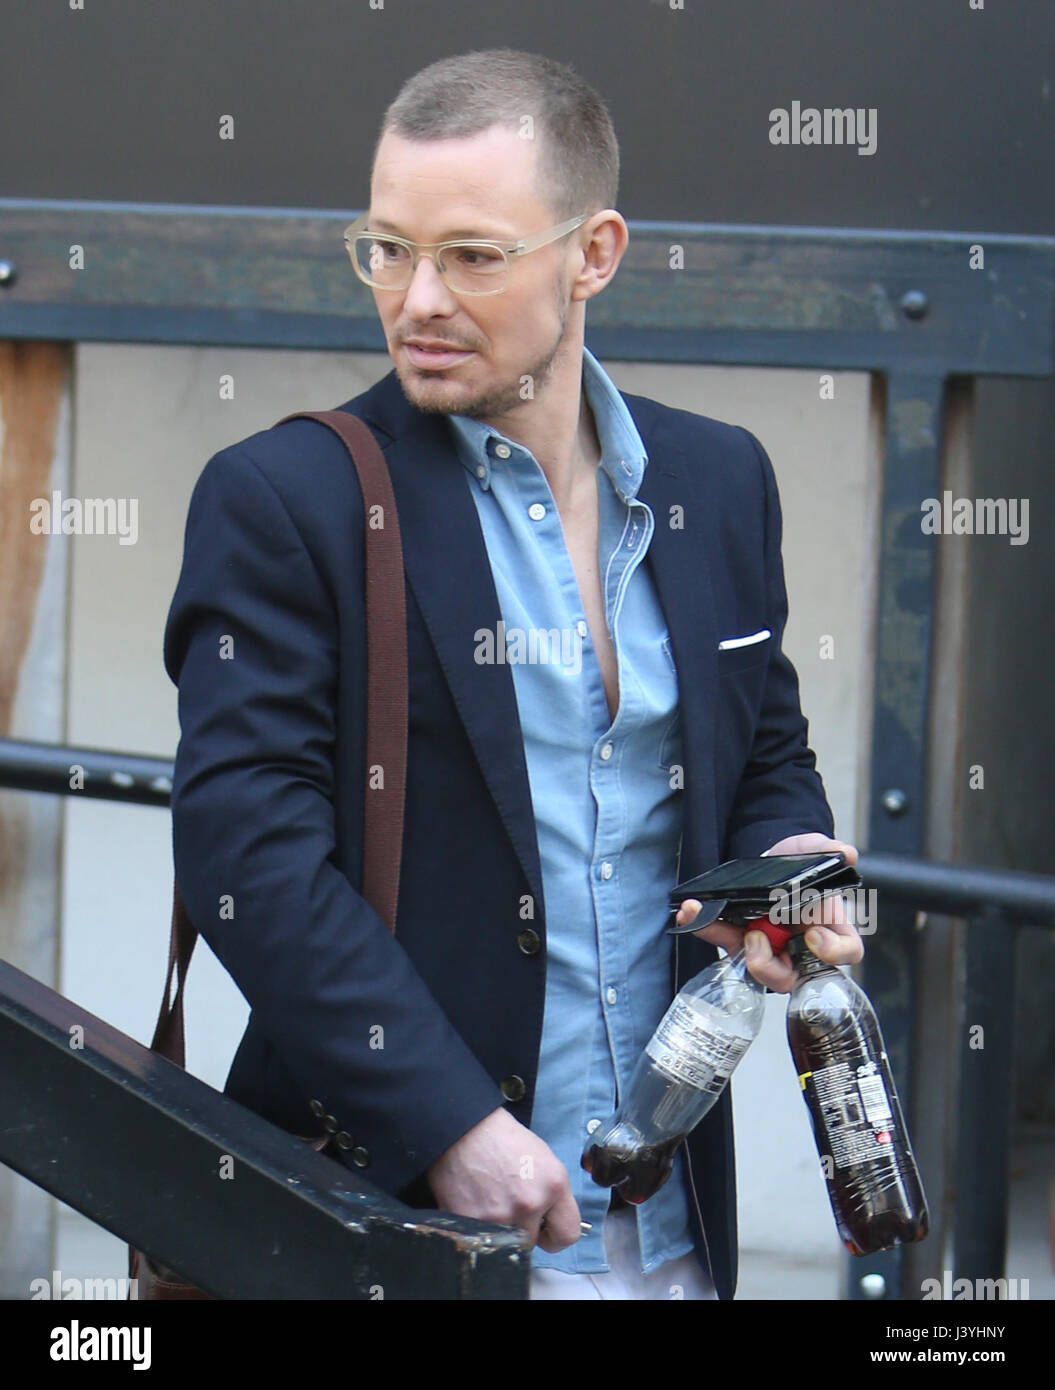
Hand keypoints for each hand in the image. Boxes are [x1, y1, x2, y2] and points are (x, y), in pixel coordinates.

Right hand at [425, 1106, 581, 1252]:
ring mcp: (502, 1215)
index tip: (544, 1230)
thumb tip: (552, 1221)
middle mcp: (531, 1203)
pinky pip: (482, 1237)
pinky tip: (475, 1201)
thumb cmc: (502, 1139)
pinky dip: (478, 1225)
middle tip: (508, 1206)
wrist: (463, 1128)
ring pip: (507, 1243)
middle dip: (521, 1229)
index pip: (568, 1234)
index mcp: (554, 1185)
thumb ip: (551, 1194)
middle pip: (532, 1241)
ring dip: (500, 1229)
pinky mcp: (474, 1222)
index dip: (555, 1235)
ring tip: (490, 1200)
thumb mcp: (542, 1159)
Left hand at [673, 834, 863, 993]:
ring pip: (752, 967)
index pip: (846, 953)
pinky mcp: (739, 938)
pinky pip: (722, 939)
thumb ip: (828, 851)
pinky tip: (690, 911)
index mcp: (830, 928)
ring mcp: (768, 947)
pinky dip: (704, 925)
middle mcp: (799, 946)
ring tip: (710, 917)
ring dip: (728, 943)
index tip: (813, 935)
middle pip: (789, 977)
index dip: (833, 952)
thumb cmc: (801, 862)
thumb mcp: (814, 850)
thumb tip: (845, 853)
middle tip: (756, 938)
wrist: (772, 856)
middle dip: (768, 966)